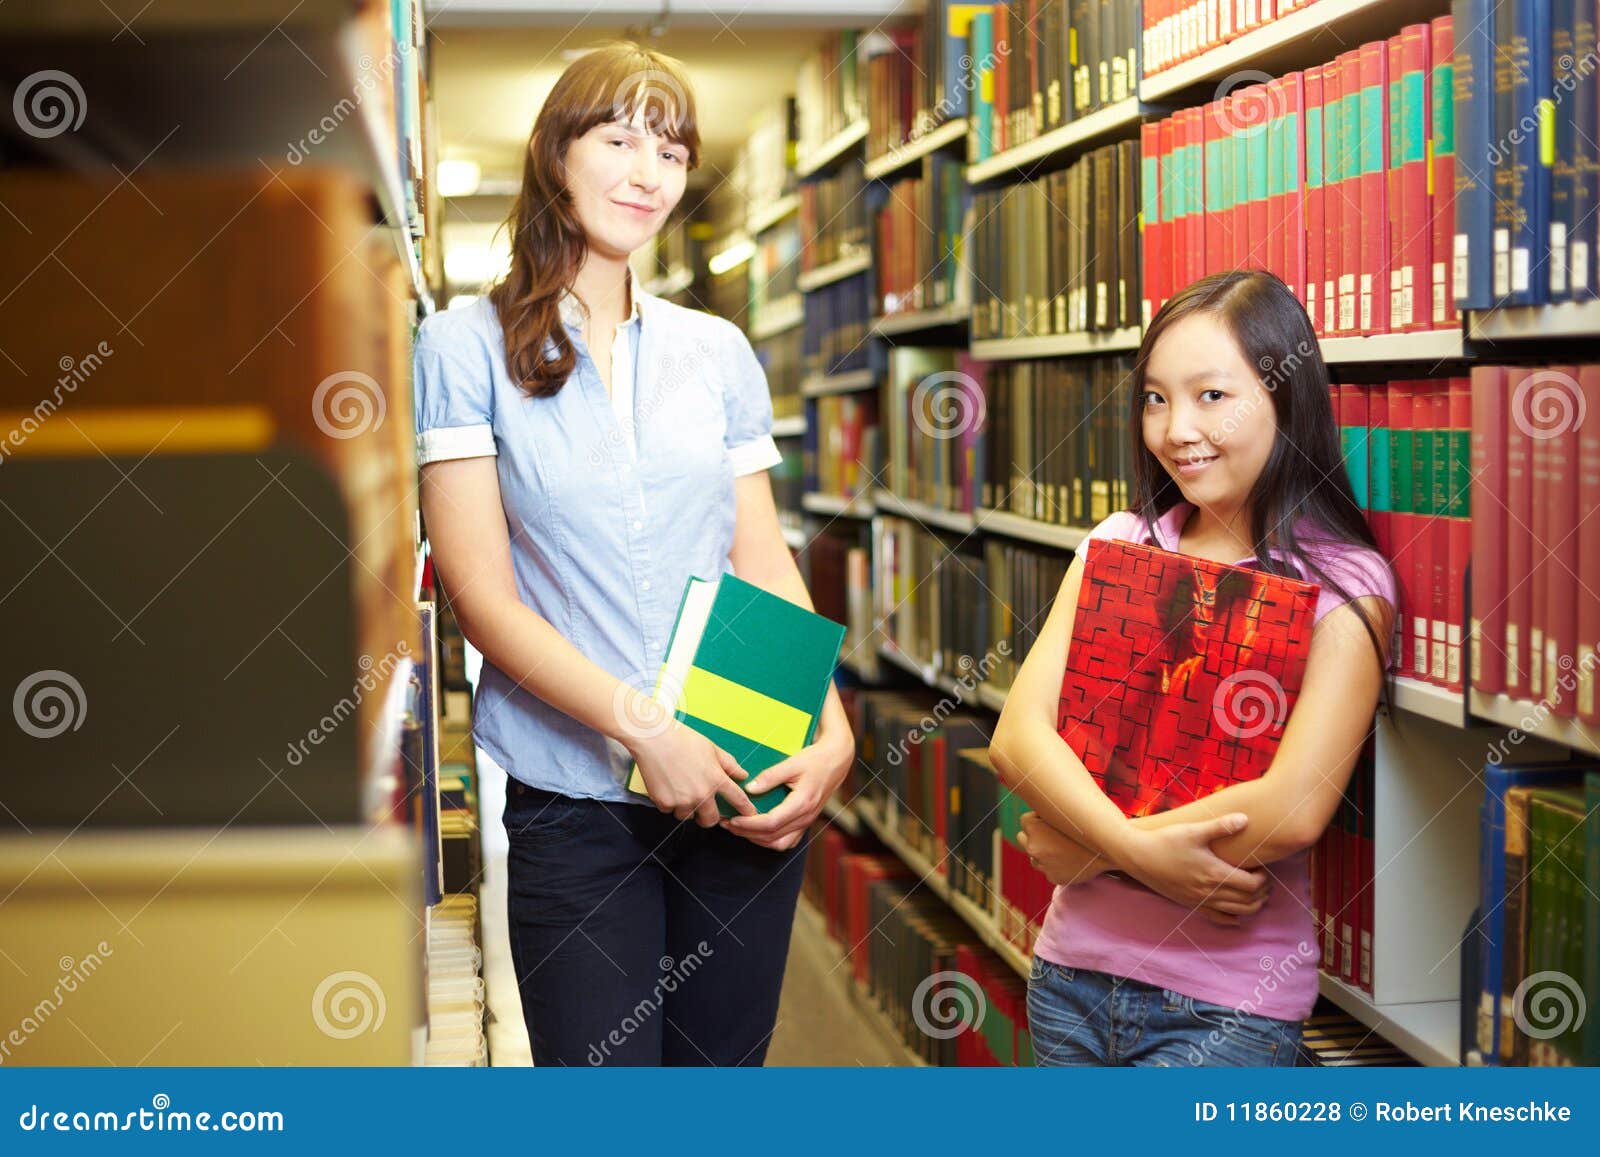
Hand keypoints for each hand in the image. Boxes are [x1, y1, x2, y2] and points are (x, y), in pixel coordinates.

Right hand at [628, 717, 756, 827]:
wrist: (654, 738)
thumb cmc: (683, 739)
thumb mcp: (712, 748)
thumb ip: (729, 764)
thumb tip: (742, 775)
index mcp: (716, 779)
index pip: (737, 799)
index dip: (746, 810)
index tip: (749, 816)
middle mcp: (701, 794)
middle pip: (711, 820)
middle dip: (709, 817)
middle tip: (704, 809)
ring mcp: (682, 801)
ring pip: (687, 816)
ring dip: (686, 808)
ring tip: (679, 788)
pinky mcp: (665, 803)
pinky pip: (669, 811)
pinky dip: (668, 803)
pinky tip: (666, 786)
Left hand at [720, 731, 853, 851]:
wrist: (837, 761)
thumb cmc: (815, 760)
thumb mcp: (792, 763)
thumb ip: (770, 776)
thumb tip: (749, 788)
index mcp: (802, 803)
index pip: (771, 823)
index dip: (749, 825)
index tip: (733, 819)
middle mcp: (805, 817)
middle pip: (772, 837)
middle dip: (747, 833)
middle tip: (728, 824)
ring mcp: (806, 822)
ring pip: (779, 843)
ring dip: (757, 839)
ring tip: (739, 828)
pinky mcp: (806, 822)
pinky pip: (787, 840)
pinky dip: (770, 840)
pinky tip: (757, 831)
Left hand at [1017, 812, 1110, 885]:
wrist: (1107, 849)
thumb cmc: (1089, 826)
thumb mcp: (1065, 813)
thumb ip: (1049, 812)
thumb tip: (1040, 807)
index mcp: (1034, 829)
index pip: (1025, 820)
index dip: (1037, 819)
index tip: (1049, 820)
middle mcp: (1033, 847)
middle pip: (1023, 838)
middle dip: (1034, 835)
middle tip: (1051, 834)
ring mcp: (1043, 864)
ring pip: (1034, 857)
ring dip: (1042, 853)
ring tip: (1061, 848)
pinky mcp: (1053, 877)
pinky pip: (1048, 870)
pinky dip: (1055, 866)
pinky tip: (1069, 860)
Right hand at [1119, 813, 1272, 919]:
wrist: (1137, 856)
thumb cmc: (1165, 841)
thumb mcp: (1194, 830)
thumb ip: (1221, 826)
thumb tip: (1245, 819)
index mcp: (1214, 874)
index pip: (1252, 885)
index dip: (1264, 879)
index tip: (1264, 867)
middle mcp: (1210, 892)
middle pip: (1248, 901)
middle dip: (1262, 893)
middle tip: (1265, 880)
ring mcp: (1200, 900)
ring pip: (1237, 912)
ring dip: (1252, 906)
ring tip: (1256, 893)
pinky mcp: (1190, 904)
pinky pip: (1217, 918)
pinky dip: (1232, 918)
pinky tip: (1237, 915)